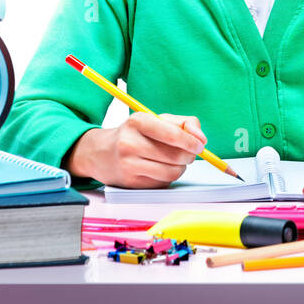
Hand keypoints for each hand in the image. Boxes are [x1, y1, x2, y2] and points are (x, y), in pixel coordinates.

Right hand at [67, 113, 207, 187]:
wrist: (102, 153)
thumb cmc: (136, 134)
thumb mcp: (156, 120)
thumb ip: (184, 123)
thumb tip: (201, 139)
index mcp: (138, 122)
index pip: (173, 135)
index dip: (191, 142)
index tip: (199, 145)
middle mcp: (130, 143)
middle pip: (175, 156)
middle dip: (189, 156)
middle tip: (189, 153)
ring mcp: (129, 165)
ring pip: (172, 173)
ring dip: (181, 168)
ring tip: (175, 161)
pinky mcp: (131, 183)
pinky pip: (163, 183)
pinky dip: (168, 177)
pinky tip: (160, 169)